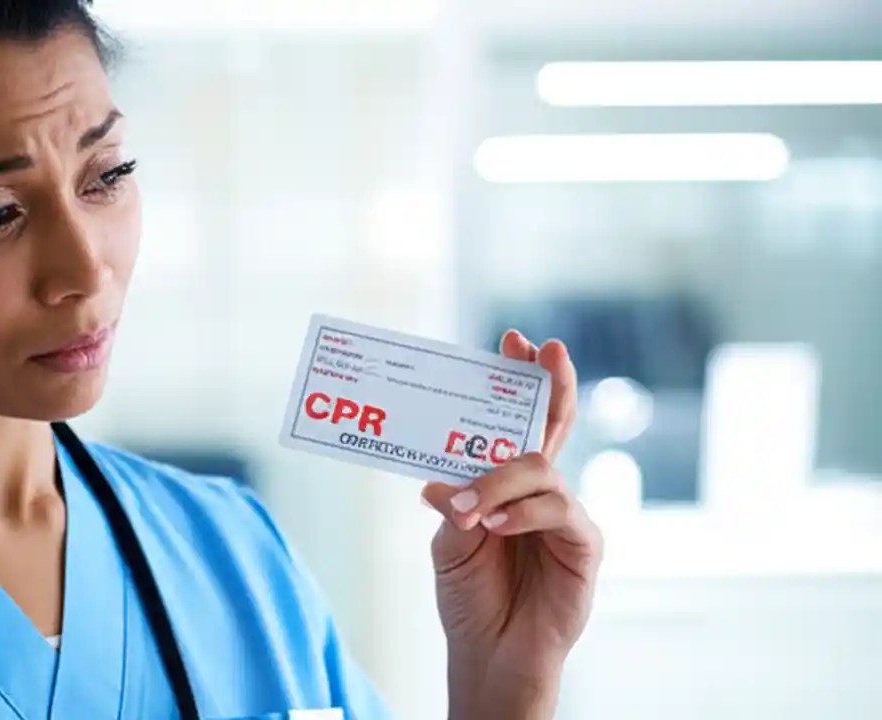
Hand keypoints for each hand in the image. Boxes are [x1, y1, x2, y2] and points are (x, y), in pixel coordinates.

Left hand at [421, 331, 602, 718]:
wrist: (490, 654)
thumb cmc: (471, 596)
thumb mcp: (449, 544)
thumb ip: (452, 506)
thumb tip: (442, 479)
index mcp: (508, 483)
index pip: (517, 424)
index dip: (519, 383)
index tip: (511, 342)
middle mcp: (541, 492)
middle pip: (553, 427)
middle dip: (547, 384)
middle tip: (539, 348)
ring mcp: (565, 515)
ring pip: (542, 470)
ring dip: (499, 482)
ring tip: (468, 510)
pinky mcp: (584, 546)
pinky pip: (559, 512)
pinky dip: (522, 514)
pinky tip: (494, 527)